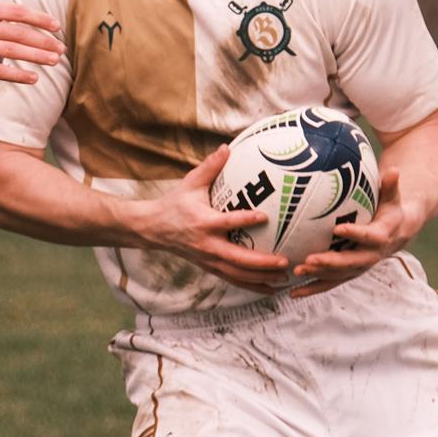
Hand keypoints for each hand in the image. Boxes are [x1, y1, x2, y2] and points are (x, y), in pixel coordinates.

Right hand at [0, 0, 62, 82]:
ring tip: (55, 62)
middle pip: (19, 33)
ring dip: (37, 57)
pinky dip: (18, 75)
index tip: (57, 27)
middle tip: (62, 49)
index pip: (17, 11)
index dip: (40, 19)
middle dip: (44, 41)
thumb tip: (15, 13)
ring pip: (12, 52)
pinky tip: (33, 79)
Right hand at [130, 145, 293, 294]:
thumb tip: (227, 147)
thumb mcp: (190, 183)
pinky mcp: (210, 267)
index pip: (226, 222)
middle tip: (284, 261)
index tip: (264, 216)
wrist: (153, 229)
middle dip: (261, 263)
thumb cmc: (175, 204)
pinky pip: (234, 280)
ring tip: (284, 278)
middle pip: (237, 259)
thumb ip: (210, 167)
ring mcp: (208, 260)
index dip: (245, 220)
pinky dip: (253, 286)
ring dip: (261, 278)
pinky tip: (271, 289)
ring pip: (237, 274)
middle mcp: (207, 245)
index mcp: (203, 222)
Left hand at [289, 166, 420, 296]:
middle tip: (310, 259)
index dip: (356, 234)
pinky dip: (312, 288)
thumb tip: (393, 170)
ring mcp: (359, 268)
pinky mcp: (348, 274)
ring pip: (338, 275)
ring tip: (297, 272)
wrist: (396, 232)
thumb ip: (390, 185)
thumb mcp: (392, 196)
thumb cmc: (389, 208)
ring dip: (318, 275)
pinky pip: (329, 283)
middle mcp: (371, 256)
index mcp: (382, 237)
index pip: (370, 237)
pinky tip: (292, 292)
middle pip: (351, 263)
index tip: (338, 229)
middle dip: (331, 263)